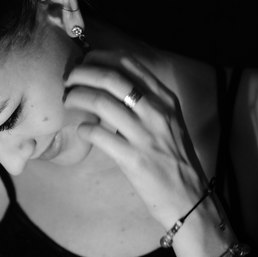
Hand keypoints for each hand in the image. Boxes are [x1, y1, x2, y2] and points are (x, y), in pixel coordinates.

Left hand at [64, 51, 209, 228]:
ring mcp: (145, 135)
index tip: (84, 63)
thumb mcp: (167, 122)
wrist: (189, 198)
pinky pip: (99, 135)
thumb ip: (144, 102)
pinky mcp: (134, 159)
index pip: (128, 63)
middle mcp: (157, 112)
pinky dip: (84, 129)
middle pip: (111, 77)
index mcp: (165, 99)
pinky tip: (81, 131)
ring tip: (67, 101)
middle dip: (82, 74)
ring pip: (101, 102)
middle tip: (67, 80)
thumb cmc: (173, 159)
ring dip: (76, 97)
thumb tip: (109, 85)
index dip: (99, 58)